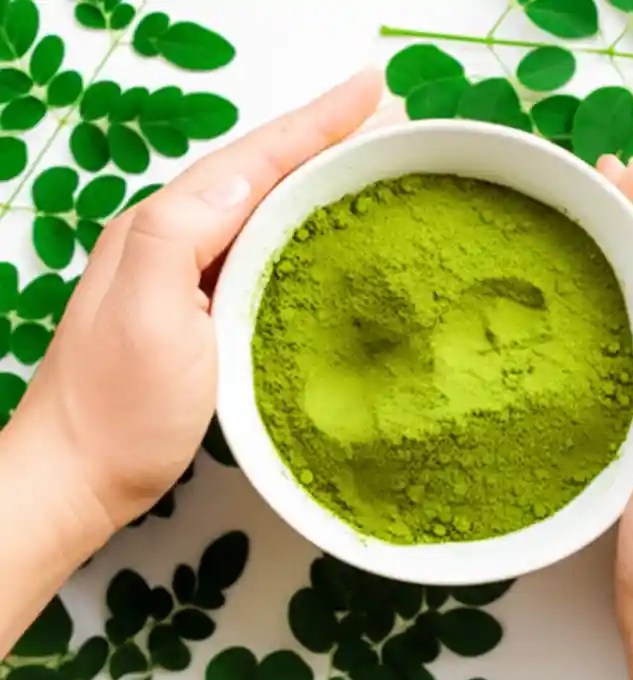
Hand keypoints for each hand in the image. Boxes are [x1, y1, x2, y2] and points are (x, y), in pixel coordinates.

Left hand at [0, 70, 380, 653]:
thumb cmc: (118, 406)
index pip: (254, 158)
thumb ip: (183, 231)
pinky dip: (309, 223)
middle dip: (327, 137)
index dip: (317, 122)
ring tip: (377, 159)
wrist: (80, 476)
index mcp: (166, 228)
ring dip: (322, 174)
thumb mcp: (145, 312)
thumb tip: (251, 174)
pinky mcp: (209, 310)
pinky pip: (269, 246)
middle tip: (392, 119)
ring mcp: (192, 274)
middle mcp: (178, 239)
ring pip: (268, 205)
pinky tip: (338, 232)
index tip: (375, 91)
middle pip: (263, 170)